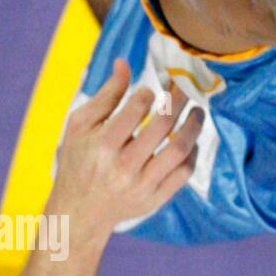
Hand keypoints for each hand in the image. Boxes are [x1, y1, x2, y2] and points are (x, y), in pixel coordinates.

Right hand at [49, 59, 204, 241]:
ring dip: (193, 126)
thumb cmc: (78, 162)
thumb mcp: (80, 127)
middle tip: (186, 88)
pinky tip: (192, 141)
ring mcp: (140, 185)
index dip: (149, 94)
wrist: (77, 212)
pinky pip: (183, 173)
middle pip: (162, 126)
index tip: (154, 88)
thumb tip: (125, 62)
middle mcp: (122, 166)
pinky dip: (193, 154)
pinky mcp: (154, 199)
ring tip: (198, 111)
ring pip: (178, 150)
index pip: (136, 110)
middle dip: (179, 101)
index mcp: (101, 145)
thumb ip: (106, 95)